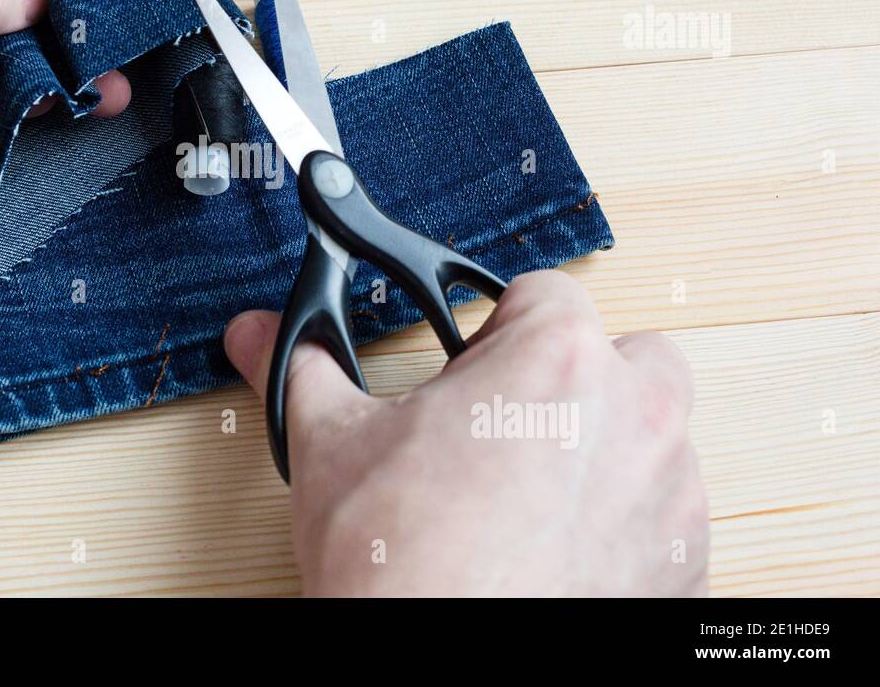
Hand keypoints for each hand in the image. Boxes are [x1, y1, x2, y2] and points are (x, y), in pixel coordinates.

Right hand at [224, 270, 708, 595]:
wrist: (437, 669)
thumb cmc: (401, 566)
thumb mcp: (331, 443)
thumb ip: (301, 366)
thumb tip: (260, 335)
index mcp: (556, 358)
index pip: (546, 292)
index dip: (497, 326)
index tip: (470, 366)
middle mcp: (634, 415)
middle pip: (626, 356)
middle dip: (575, 378)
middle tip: (506, 422)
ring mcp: (669, 494)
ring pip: (652, 439)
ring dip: (601, 452)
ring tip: (522, 496)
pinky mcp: (683, 567)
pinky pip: (663, 519)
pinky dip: (619, 524)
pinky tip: (552, 549)